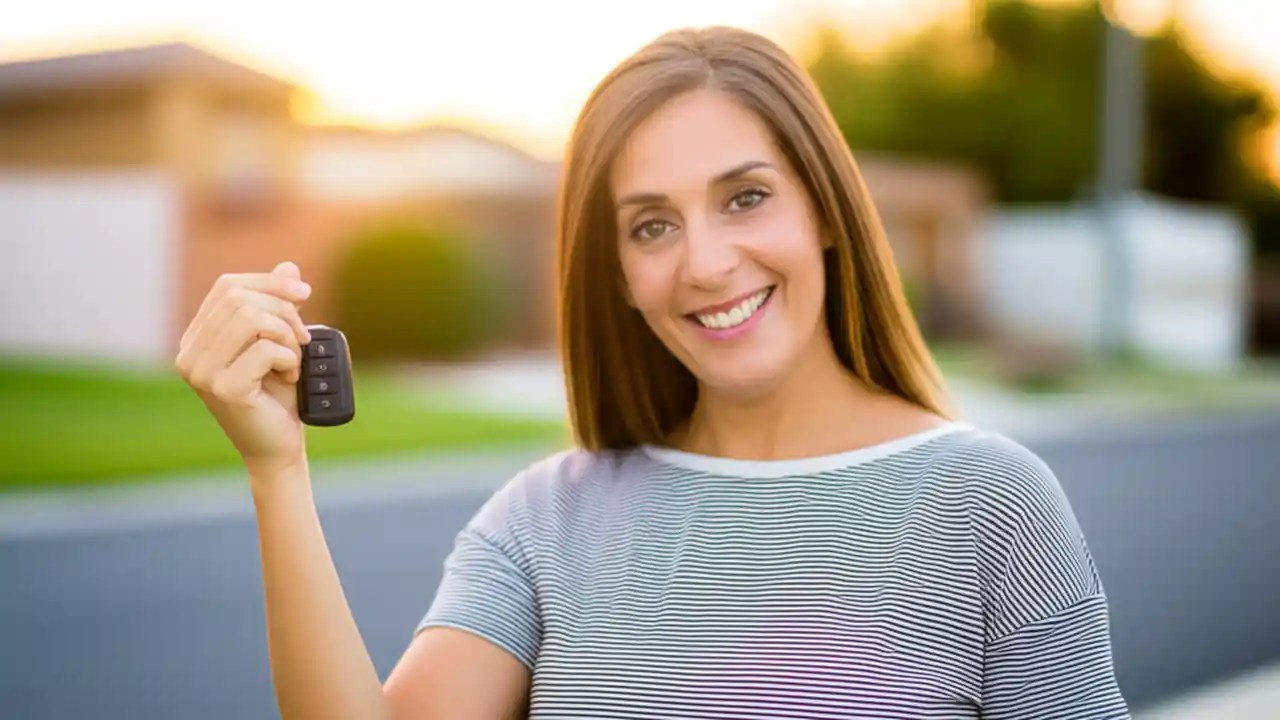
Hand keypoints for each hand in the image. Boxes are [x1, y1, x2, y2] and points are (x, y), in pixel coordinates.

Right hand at [174, 261, 314, 476]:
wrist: (277, 447)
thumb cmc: (277, 396)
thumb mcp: (279, 343)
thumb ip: (278, 306)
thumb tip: (289, 267)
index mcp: (197, 338)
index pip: (227, 287)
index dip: (269, 282)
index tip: (304, 292)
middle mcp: (190, 354)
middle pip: (241, 299)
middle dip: (284, 311)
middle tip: (304, 337)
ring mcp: (202, 373)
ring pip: (252, 319)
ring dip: (287, 334)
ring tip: (295, 358)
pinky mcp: (224, 389)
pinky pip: (265, 350)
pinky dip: (289, 358)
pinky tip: (291, 376)